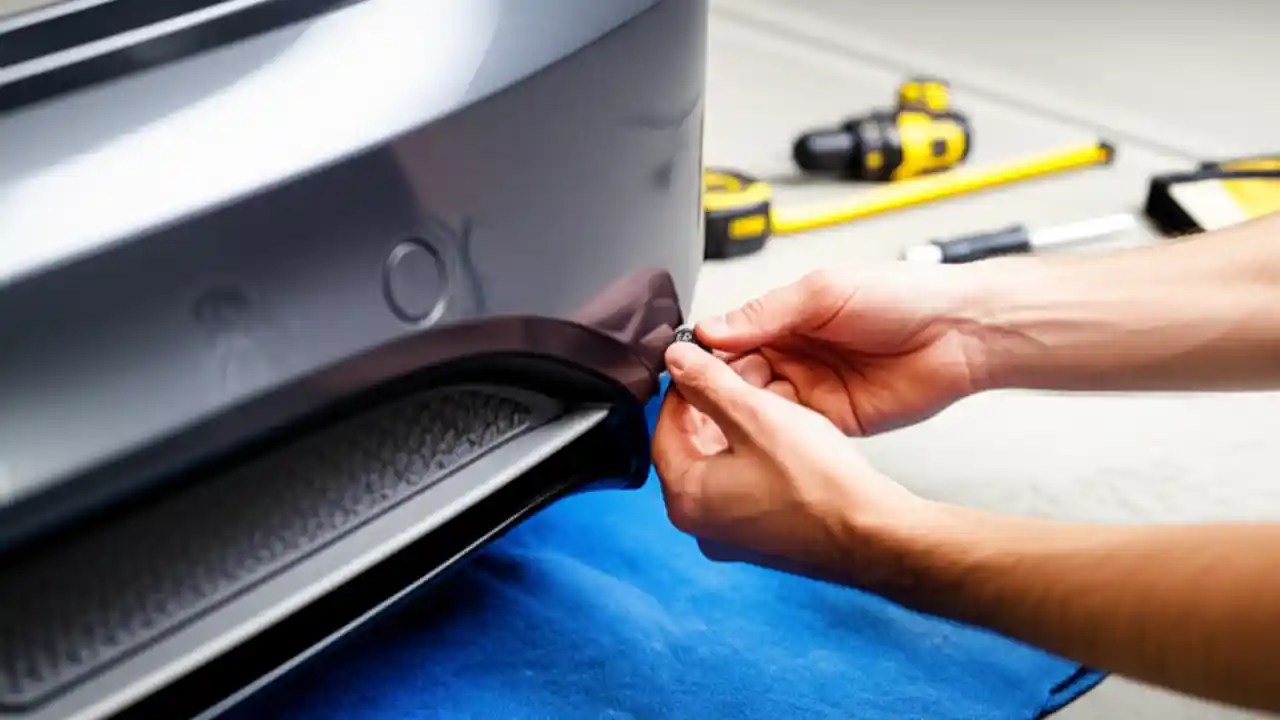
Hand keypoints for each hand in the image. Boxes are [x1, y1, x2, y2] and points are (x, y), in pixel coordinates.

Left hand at [652, 341, 936, 585]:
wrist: (871, 533)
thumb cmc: (817, 481)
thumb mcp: (756, 415)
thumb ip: (709, 383)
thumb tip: (675, 359)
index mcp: (686, 500)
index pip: (663, 433)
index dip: (680, 392)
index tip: (696, 366)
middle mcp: (701, 527)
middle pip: (690, 452)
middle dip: (708, 409)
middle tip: (730, 376)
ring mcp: (732, 538)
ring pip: (718, 468)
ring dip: (732, 430)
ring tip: (760, 399)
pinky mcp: (762, 539)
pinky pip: (742, 488)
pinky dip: (751, 457)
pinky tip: (778, 435)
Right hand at [696, 267, 988, 434]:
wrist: (960, 334)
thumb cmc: (903, 297)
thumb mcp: (823, 293)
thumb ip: (766, 313)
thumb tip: (713, 327)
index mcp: (788, 317)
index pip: (732, 339)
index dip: (707, 353)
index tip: (681, 365)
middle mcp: (795, 354)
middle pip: (738, 377)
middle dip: (713, 389)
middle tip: (690, 402)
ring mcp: (813, 389)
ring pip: (759, 406)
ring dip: (737, 414)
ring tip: (711, 423)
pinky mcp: (833, 421)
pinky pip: (791, 431)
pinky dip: (770, 434)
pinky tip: (752, 436)